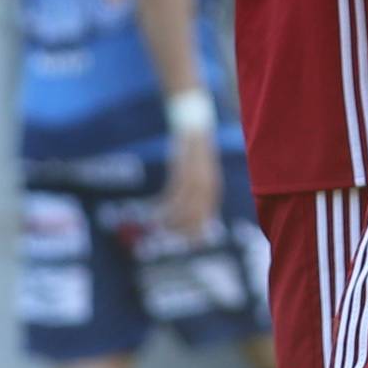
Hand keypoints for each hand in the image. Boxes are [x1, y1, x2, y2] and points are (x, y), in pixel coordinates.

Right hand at [159, 127, 217, 242]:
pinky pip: (173, 192)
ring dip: (171, 218)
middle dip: (184, 228)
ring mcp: (195, 175)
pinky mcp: (182, 168)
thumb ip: (199, 188)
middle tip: (169, 236)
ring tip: (157, 225)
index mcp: (213, 184)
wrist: (194, 125)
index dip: (200, 228)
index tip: (190, 242)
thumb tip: (192, 207)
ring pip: (184, 205)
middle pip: (198, 213)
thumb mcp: (200, 171)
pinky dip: (164, 205)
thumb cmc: (194, 150)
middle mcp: (207, 182)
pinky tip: (154, 210)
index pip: (209, 213)